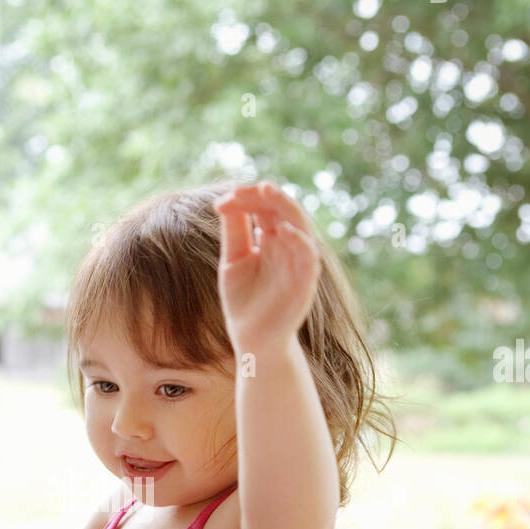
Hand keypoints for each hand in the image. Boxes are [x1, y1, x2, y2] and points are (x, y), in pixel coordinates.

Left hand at [214, 182, 320, 351]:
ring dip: (284, 207)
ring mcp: (298, 261)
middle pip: (281, 210)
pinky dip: (297, 240)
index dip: (245, 200)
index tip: (222, 202)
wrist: (252, 340)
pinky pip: (307, 255)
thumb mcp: (234, 261)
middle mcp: (287, 246)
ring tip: (267, 192)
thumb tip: (227, 200)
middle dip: (266, 196)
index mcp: (270, 239)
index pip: (263, 208)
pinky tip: (280, 230)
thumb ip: (235, 233)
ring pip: (298, 225)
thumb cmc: (243, 302)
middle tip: (247, 188)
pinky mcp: (306, 280)